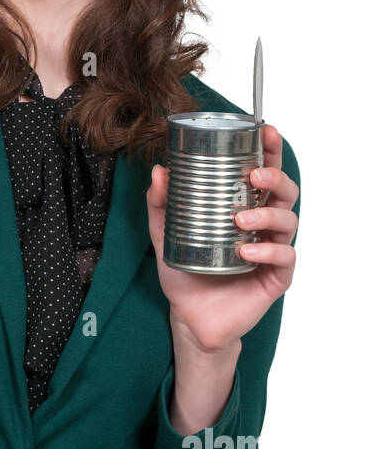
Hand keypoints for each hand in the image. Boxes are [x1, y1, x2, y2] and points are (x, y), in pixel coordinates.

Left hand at [145, 123, 298, 353]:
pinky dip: (267, 250)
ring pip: (288, 221)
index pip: (265, 172)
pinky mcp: (276, 277)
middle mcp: (265, 225)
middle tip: (253, 175)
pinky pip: (284, 257)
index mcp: (245, 207)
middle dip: (275, 176)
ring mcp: (273, 250)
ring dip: (267, 213)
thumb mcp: (166, 235)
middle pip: (286, 191)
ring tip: (241, 218)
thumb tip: (160, 171)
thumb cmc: (185, 272)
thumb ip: (161, 205)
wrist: (188, 317)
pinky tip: (247, 250)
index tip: (265, 130)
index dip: (271, 150)